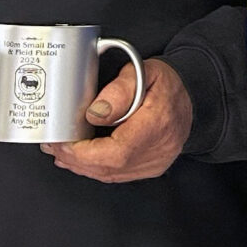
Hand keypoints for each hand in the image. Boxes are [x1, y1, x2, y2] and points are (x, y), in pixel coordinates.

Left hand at [46, 57, 192, 182]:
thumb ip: (118, 91)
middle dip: (75, 159)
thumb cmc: (167, 84)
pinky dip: (95, 168)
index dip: (83, 153)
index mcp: (158, 124)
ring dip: (81, 166)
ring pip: (111, 175)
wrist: (192, 97)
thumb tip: (94, 114)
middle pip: (109, 167)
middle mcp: (160, 149)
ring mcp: (157, 162)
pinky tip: (80, 160)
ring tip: (61, 151)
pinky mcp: (152, 168)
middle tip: (53, 145)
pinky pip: (118, 175)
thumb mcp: (143, 72)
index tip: (61, 142)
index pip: (116, 152)